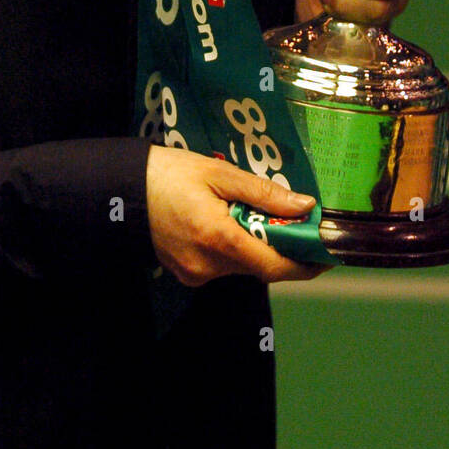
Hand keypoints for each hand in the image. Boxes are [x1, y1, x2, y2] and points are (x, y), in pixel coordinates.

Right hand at [145, 145, 329, 285]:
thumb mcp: (219, 174)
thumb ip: (263, 193)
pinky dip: (236, 247)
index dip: (305, 262)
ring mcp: (196, 274)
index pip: (274, 265)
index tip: (328, 253)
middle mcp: (208, 266)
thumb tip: (304, 206)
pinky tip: (229, 221)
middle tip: (295, 219)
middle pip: (261, 265)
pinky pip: (224, 265)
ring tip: (254, 212)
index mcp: (218, 239)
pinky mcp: (187, 274)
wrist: (121, 192)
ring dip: (257, 244)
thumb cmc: (169, 174)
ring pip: (243, 265)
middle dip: (281, 244)